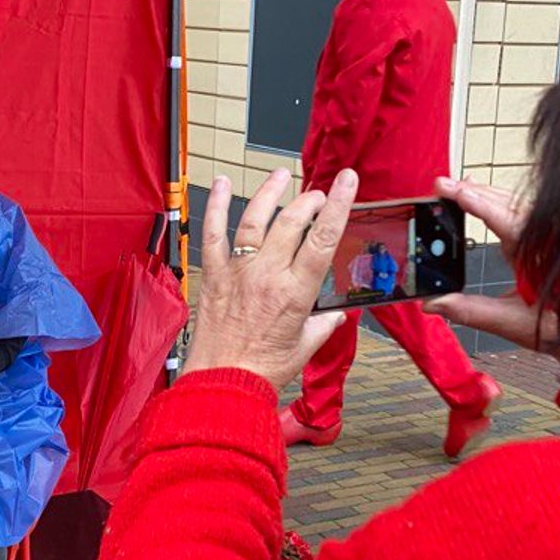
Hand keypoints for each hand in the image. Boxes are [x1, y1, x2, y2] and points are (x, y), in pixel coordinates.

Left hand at [180, 168, 355, 387]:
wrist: (222, 384)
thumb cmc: (262, 370)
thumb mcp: (305, 348)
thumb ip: (323, 325)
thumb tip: (337, 315)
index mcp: (296, 293)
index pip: (323, 239)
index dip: (338, 205)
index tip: (347, 182)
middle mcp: (267, 275)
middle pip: (292, 222)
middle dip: (309, 200)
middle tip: (318, 194)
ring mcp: (238, 272)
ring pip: (255, 219)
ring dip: (270, 193)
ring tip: (281, 175)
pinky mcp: (213, 275)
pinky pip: (212, 232)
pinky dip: (214, 205)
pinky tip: (219, 183)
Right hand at [422, 177, 559, 364]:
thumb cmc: (559, 328)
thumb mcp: (510, 322)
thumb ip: (469, 311)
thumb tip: (434, 304)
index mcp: (535, 256)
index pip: (502, 218)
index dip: (474, 202)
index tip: (450, 189)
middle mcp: (544, 240)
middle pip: (504, 204)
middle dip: (472, 192)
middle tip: (442, 186)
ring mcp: (547, 237)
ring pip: (514, 204)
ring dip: (486, 194)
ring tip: (458, 187)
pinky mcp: (545, 241)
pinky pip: (522, 212)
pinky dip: (500, 202)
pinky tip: (486, 197)